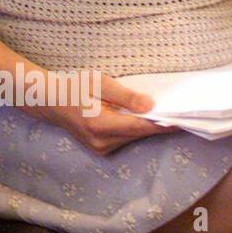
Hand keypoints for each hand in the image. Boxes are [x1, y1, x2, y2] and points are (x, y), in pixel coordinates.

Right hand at [32, 73, 175, 156]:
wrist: (49, 101)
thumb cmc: (73, 87)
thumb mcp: (98, 82)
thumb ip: (125, 95)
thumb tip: (151, 105)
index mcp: (100, 124)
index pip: (140, 127)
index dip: (163, 124)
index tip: (183, 120)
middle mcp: (102, 142)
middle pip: (139, 134)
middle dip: (157, 124)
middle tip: (177, 113)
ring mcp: (100, 149)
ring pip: (133, 138)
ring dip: (145, 127)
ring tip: (158, 113)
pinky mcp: (100, 150)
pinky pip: (125, 140)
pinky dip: (134, 130)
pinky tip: (137, 119)